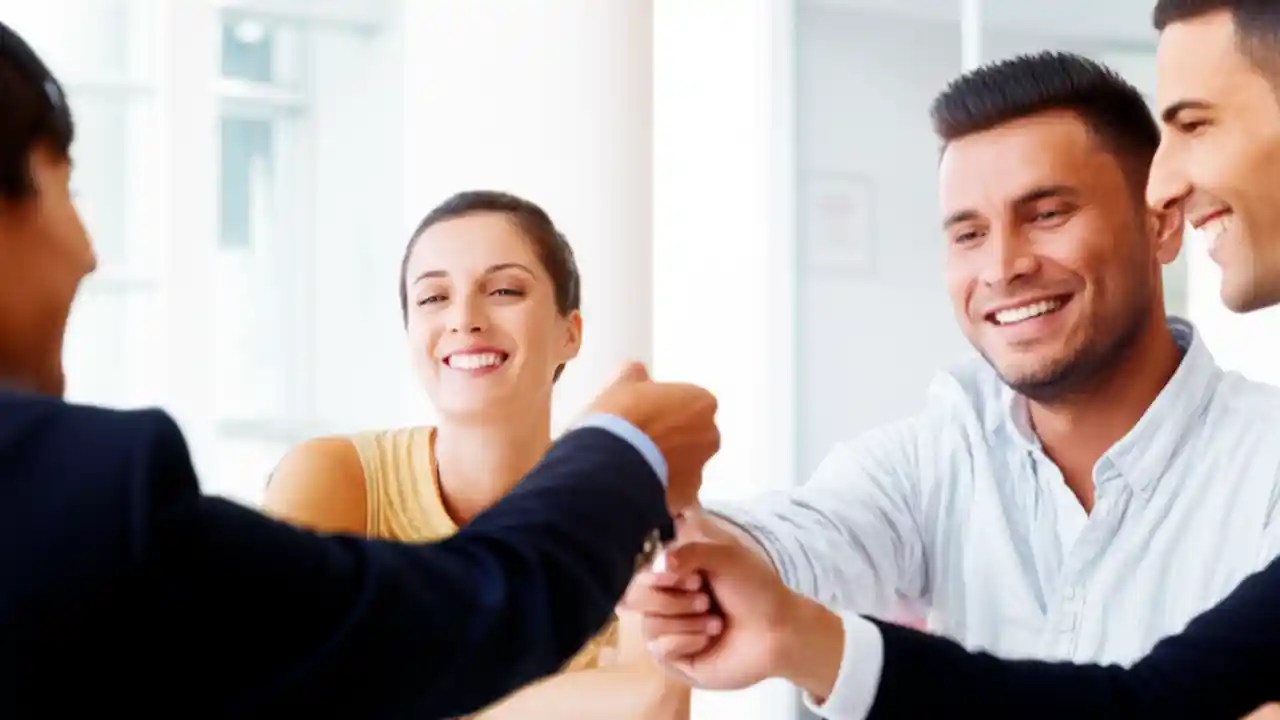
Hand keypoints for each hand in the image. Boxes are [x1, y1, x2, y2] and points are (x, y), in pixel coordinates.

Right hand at [586, 362, 719, 513]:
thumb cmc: (619, 417)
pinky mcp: (687, 497)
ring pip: (686, 465)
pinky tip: (638, 486)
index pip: (690, 403)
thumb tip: (638, 372)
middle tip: (642, 440)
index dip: (667, 409)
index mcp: (702, 402)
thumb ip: (635, 375)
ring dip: (669, 465)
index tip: (647, 415)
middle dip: (674, 438)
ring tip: (636, 466)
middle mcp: (710, 435)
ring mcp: (701, 469)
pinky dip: (663, 490)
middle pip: (694, 435)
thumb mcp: (621, 384)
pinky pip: (677, 492)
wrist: (609, 464)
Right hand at [623, 526, 843, 696]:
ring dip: (685, 621)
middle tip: (704, 598)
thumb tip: (657, 563)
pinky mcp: (676, 660)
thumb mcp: (725, 556)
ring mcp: (670, 632)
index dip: (657, 575)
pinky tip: (709, 638)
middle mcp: (668, 602)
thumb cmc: (755, 589)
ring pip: (649, 624)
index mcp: (676, 575)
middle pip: (635, 598)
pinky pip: (659, 649)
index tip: (689, 575)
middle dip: (672, 599)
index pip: (640, 573)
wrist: (778, 630)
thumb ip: (688, 551)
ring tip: (715, 621)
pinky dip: (686, 640)